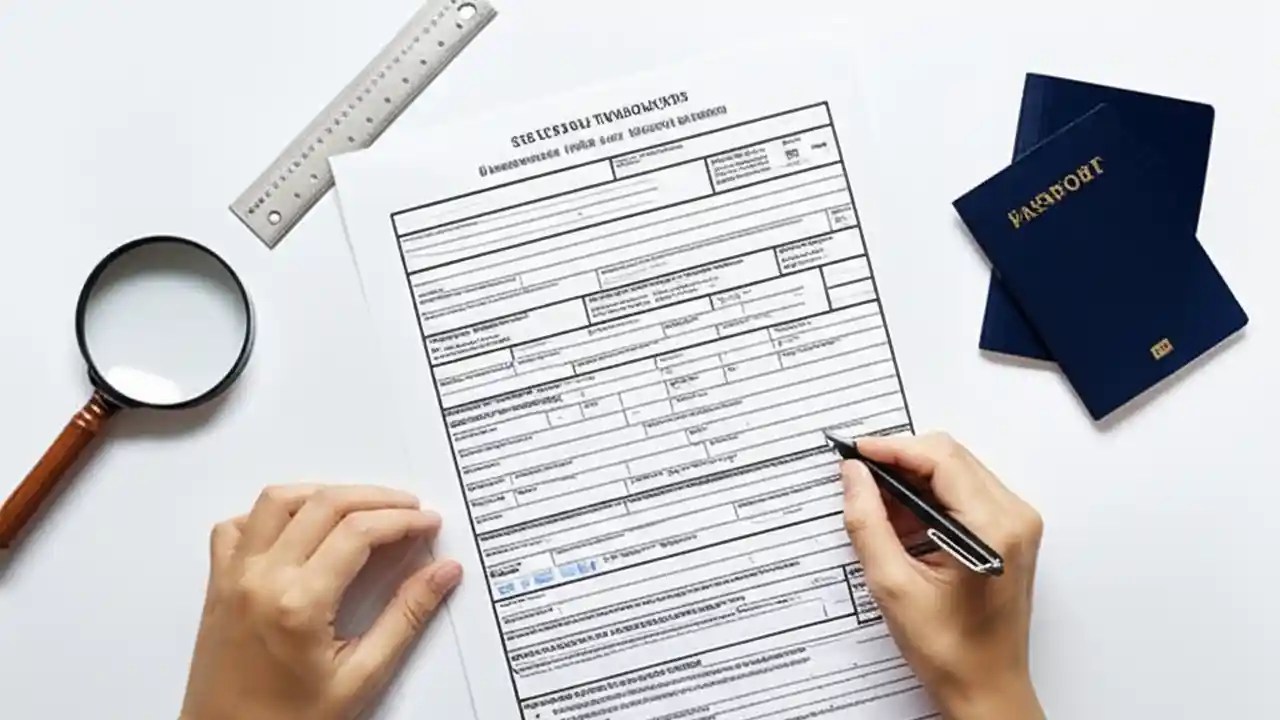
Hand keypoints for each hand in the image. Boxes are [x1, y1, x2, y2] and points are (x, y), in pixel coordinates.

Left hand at [180, 485, 462, 719]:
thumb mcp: (360, 676)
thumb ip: (405, 618)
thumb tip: (442, 573)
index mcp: (298, 604)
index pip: (358, 533)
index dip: (401, 520)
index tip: (426, 524)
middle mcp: (261, 580)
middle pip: (324, 504)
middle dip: (375, 498)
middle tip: (407, 509)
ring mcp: (234, 578)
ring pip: (277, 501)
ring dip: (323, 492)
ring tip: (358, 506)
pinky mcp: (218, 584)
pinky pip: (236, 526)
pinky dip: (269, 515)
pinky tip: (297, 526)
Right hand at [841, 433, 1044, 719]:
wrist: (986, 688)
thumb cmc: (951, 651)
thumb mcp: (893, 586)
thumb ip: (868, 523)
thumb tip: (853, 476)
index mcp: (993, 530)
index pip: (941, 459)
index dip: (892, 449)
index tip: (856, 452)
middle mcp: (1013, 519)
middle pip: (950, 457)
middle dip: (900, 460)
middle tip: (858, 475)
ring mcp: (1016, 524)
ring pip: (956, 471)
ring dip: (913, 478)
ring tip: (876, 502)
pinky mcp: (1008, 533)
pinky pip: (965, 492)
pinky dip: (929, 495)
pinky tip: (901, 518)